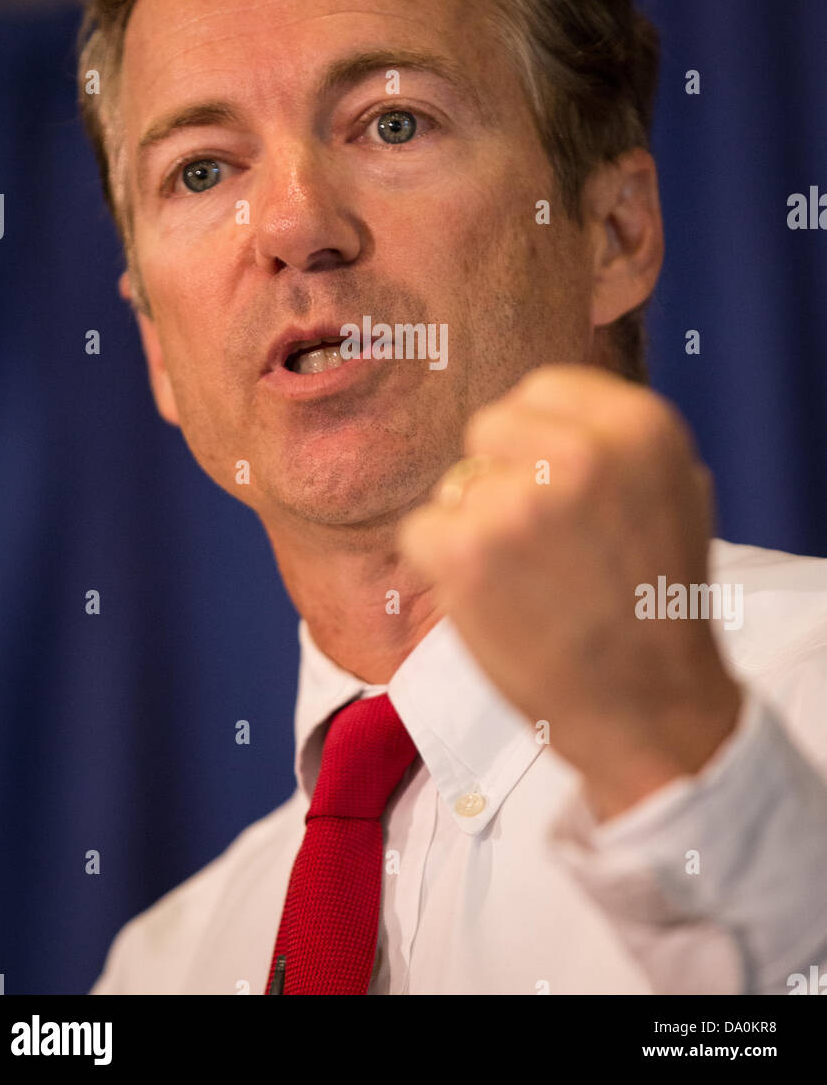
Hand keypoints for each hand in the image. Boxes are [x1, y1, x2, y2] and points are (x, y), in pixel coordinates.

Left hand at [398, 365, 742, 820]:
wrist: (650, 708)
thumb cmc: (655, 601)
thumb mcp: (673, 490)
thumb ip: (612, 439)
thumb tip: (542, 403)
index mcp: (641, 427)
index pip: (543, 388)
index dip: (536, 438)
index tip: (549, 481)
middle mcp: (582, 452)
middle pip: (488, 427)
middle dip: (500, 476)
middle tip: (535, 540)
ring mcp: (519, 501)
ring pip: (456, 486)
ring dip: (476, 528)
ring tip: (527, 581)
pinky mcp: (465, 551)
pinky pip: (422, 530)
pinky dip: (442, 567)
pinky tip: (493, 601)